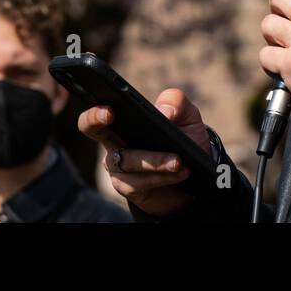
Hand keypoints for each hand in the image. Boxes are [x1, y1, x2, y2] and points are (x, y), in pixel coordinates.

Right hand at [77, 87, 210, 216]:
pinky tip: (180, 172)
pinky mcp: (129, 188)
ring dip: (154, 160)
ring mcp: (118, 167)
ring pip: (127, 160)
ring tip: (178, 161)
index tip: (108, 109)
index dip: (96, 110)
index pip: (98, 112)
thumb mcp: (187, 116)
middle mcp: (114, 142)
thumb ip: (175, 101)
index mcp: (124, 121)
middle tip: (109, 115)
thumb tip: (163, 112)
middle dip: (95, 119)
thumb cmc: (186, 140)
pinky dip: (162, 176)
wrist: (198, 177)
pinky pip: (140, 182)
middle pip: (91, 128)